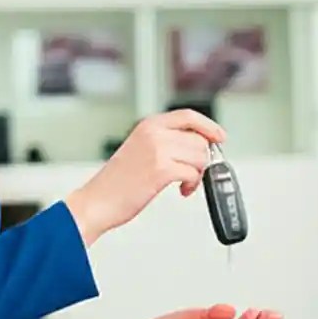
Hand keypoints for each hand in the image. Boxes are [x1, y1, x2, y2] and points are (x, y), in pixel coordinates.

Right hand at [64, 109, 224, 242]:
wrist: (97, 202)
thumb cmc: (117, 183)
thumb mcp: (140, 150)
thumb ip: (166, 143)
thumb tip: (198, 147)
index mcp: (149, 125)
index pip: (188, 116)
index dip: (209, 126)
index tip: (220, 137)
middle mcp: (154, 133)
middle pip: (199, 139)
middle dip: (202, 159)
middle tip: (193, 174)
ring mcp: (157, 150)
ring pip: (200, 156)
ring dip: (198, 174)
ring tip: (185, 184)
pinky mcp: (161, 169)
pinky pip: (193, 173)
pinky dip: (192, 185)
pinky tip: (181, 191)